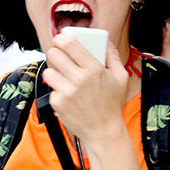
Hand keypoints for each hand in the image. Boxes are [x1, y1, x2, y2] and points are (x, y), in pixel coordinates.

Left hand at [42, 34, 128, 148]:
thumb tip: (106, 40)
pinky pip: (50, 89)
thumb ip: (113, 56)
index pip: (70, 44)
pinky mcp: (58, 103)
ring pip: (48, 71)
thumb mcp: (121, 77)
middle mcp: (79, 79)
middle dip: (54, 52)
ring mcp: (67, 92)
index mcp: (94, 69)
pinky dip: (57, 90)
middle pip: (54, 54)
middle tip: (58, 55)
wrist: (103, 131)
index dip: (61, 38)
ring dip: (53, 72)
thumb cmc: (112, 104)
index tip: (60, 39)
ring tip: (62, 76)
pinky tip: (67, 95)